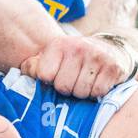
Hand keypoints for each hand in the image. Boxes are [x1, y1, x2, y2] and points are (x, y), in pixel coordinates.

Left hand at [19, 35, 133, 98]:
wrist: (112, 49)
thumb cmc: (74, 59)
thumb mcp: (53, 57)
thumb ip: (34, 66)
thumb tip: (25, 73)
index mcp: (58, 45)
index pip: (45, 75)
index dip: (50, 82)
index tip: (56, 77)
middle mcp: (78, 47)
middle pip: (63, 87)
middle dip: (67, 89)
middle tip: (73, 81)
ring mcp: (97, 57)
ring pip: (81, 92)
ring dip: (82, 93)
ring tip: (85, 81)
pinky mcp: (113, 68)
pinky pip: (98, 92)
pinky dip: (96, 92)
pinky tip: (97, 82)